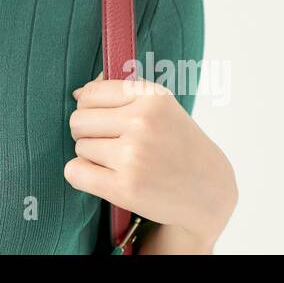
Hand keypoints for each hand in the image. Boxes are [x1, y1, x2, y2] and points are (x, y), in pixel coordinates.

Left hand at [64, 70, 236, 247]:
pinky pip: (74, 172)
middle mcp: (143, 123)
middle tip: (113, 144)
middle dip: (89, 133)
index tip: (110, 121)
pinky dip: (81, 176)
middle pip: (78, 121)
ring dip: (91, 156)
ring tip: (120, 162)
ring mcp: (133, 156)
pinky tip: (104, 177)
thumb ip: (121, 92)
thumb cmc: (178, 144)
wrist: (209, 190)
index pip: (90, 94)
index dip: (92, 109)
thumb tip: (76, 94)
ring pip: (79, 147)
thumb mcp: (161, 106)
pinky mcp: (125, 188)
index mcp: (152, 97)